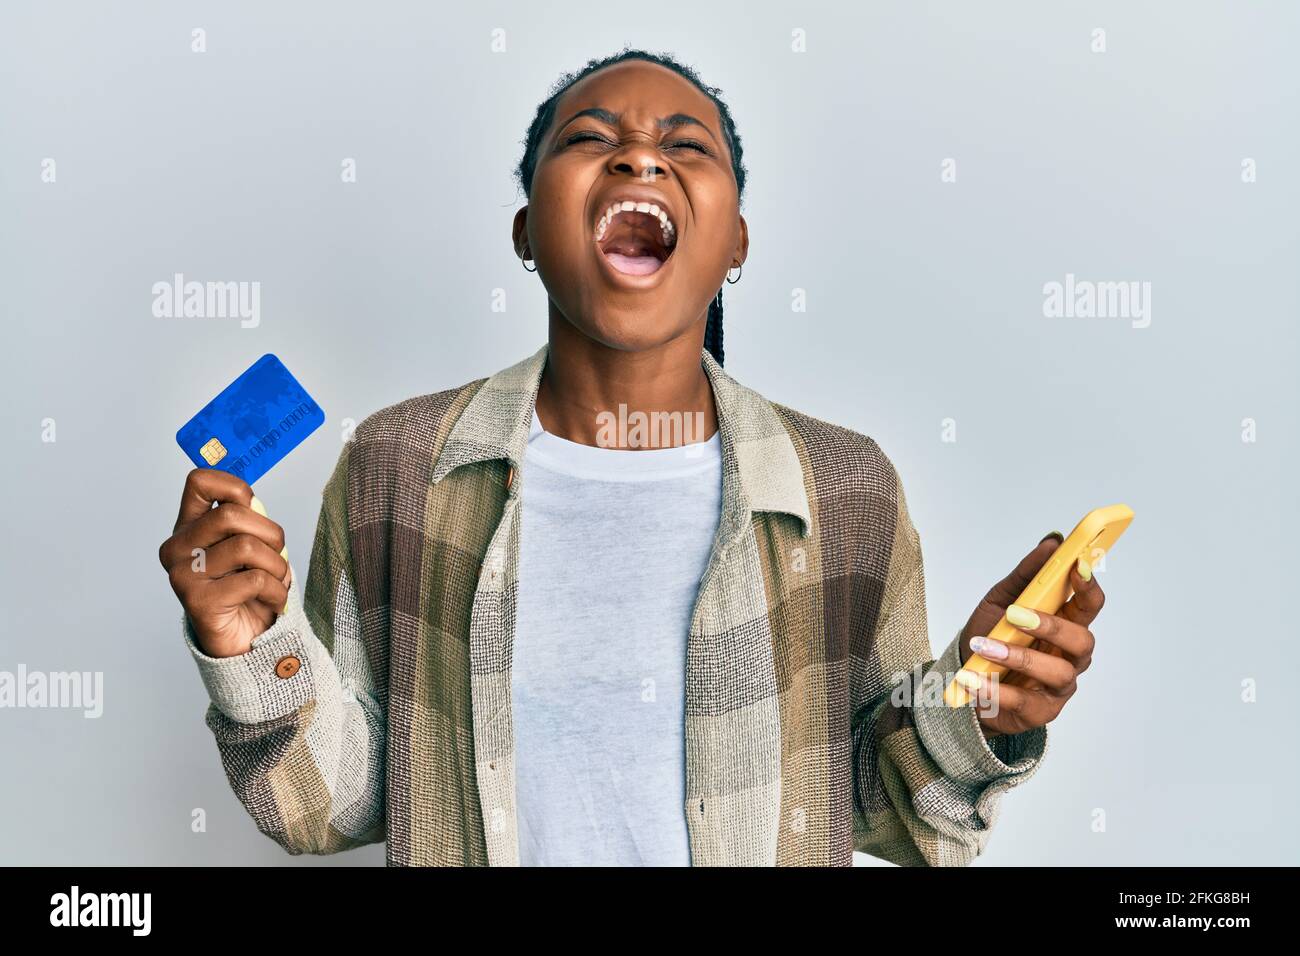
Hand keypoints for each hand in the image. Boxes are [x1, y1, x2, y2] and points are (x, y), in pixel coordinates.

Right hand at [158, 468, 291, 657]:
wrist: (246, 641)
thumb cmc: (250, 588)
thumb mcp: (252, 547)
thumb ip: (249, 521)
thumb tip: (254, 502)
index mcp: (189, 527)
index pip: (199, 482)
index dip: (235, 486)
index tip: (253, 505)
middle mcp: (177, 548)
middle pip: (231, 514)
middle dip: (270, 533)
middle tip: (278, 554)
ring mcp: (183, 576)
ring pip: (246, 547)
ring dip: (277, 566)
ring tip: (276, 581)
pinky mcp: (198, 602)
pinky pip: (253, 581)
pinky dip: (276, 591)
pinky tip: (272, 602)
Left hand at [958, 533, 1103, 738]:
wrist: (964, 680)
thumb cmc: (991, 636)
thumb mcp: (1000, 600)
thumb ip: (1027, 574)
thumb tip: (1053, 541)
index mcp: (1066, 625)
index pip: (1089, 605)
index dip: (1088, 586)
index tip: (1077, 566)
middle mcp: (1070, 656)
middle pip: (1081, 640)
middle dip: (1050, 626)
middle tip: (1015, 614)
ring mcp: (1058, 686)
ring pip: (1057, 672)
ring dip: (1017, 658)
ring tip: (982, 647)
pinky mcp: (1040, 712)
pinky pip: (1024, 702)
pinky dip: (994, 689)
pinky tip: (972, 679)